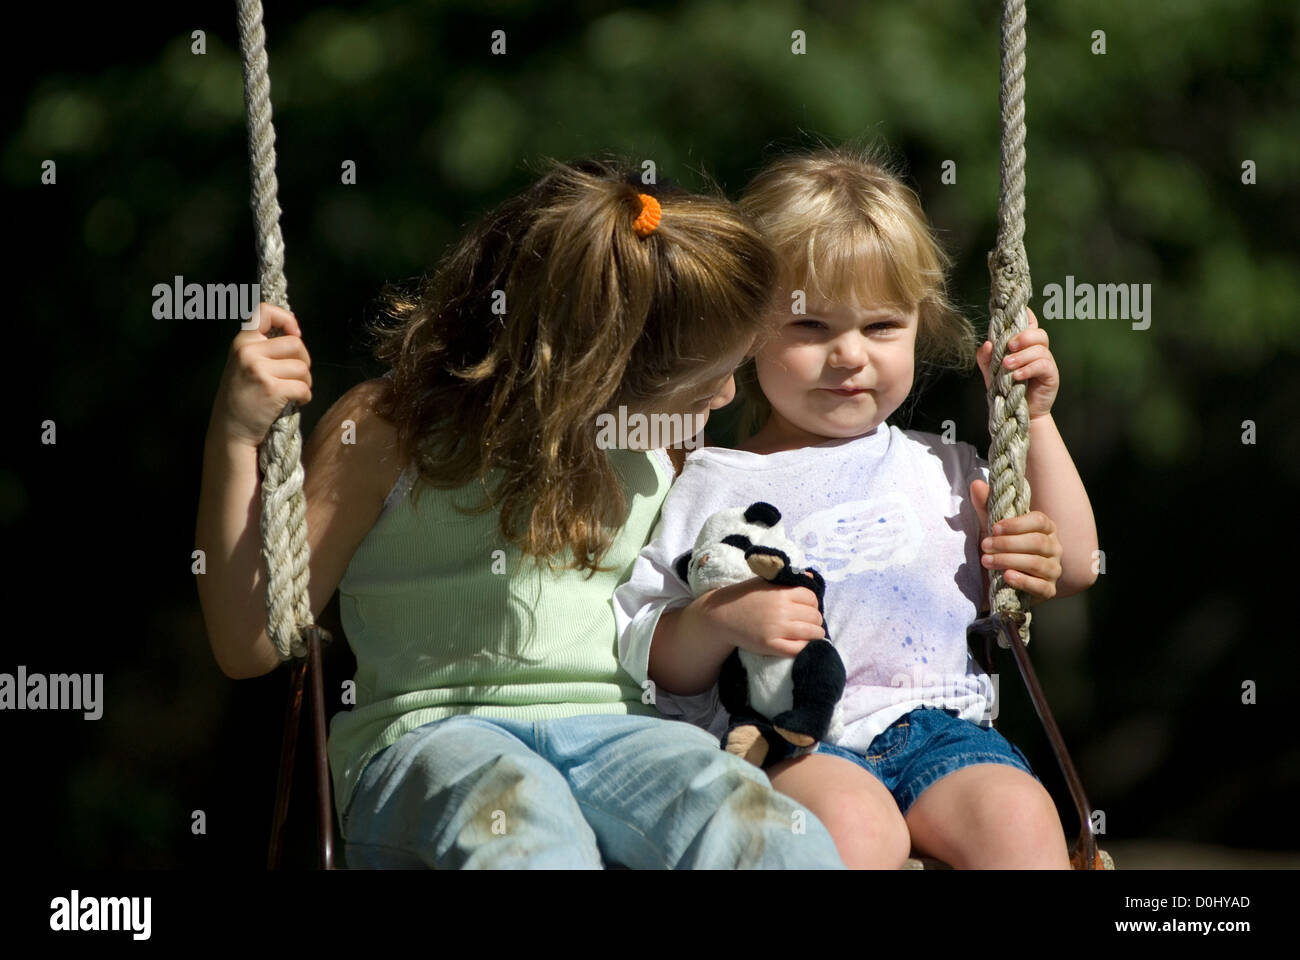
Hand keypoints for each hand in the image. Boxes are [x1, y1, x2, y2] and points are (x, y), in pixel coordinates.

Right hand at [212, 302, 313, 447]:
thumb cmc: (242, 397)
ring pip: (303, 367)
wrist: (231, 430)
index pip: (265, 311)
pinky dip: (305, 396)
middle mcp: (248, 352)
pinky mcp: (272, 390)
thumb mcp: (243, 363)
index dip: (287, 319)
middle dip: (304, 361)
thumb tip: (295, 334)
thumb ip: (262, 347)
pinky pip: (304, 387)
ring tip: (293, 391)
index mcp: (242, 342)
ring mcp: (259, 370)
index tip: (295, 333)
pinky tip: (295, 402)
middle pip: (296, 344)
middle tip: (296, 375)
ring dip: (305, 381)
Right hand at [687, 577, 825, 658]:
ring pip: (811, 632)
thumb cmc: (745, 596)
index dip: (813, 602)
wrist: (722, 615)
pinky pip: (798, 648)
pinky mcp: (770, 645)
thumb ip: (788, 580)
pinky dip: (804, 646)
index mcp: (781, 592)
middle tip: (811, 621)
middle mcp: (781, 610)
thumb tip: (810, 576)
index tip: (809, 607)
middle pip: (814, 615)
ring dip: (816, 633)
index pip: (812, 597)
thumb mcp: (765, 581)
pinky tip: (803, 642)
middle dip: (815, 618)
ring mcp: (776, 629)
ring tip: (813, 633)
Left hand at [970, 478, 1062, 602]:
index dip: (1017, 524)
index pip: (1039, 520)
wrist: (1000, 580)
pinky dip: (1023, 581)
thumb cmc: (1001, 548)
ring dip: (1009, 561)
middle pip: (1037, 542)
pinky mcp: (1049, 589)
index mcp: (1045, 528)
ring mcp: (1054, 569)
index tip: (994, 528)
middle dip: (1007, 544)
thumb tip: (977, 484)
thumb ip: (985, 506)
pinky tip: (1006, 577)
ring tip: (987, 561)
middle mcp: (1054, 547)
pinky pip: (1041, 586)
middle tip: (984, 546)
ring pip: (1037, 563)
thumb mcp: (990, 527)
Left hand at [975, 306, 1058, 419]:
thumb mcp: (991, 372)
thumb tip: (988, 344)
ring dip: (1021, 356)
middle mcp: (1037, 350)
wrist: (1015, 413)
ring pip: (1040, 349)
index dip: (1024, 315)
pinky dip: (1028, 369)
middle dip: (1023, 336)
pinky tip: (1016, 376)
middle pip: (1038, 333)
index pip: (1028, 324)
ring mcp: (1046, 362)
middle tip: (1008, 347)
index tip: (1012, 313)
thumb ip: (986, 358)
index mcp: (1023, 345)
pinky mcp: (1051, 375)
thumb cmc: (1005, 389)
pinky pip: (1043, 365)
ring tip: (1007, 366)